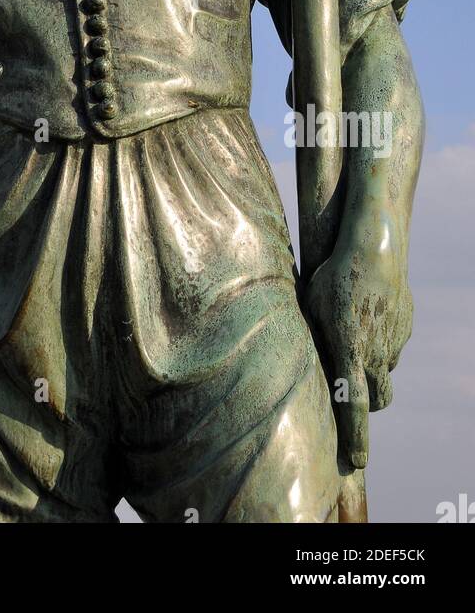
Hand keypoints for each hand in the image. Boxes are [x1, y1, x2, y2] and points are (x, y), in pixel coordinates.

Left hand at [304, 216, 413, 470]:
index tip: (356, 462)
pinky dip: (380, 341)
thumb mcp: (311, 305)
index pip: (354, 407)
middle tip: (352, 392)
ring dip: (373, 369)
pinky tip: (366, 314)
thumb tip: (302, 362)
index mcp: (350, 352)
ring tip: (354, 339)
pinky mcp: (406, 328)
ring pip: (385, 371)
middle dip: (368, 405)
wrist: (374, 247)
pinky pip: (392, 345)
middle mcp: (377, 354)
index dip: (354, 436)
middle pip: (379, 400)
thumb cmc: (333, 274)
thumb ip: (312, 338)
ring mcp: (395, 342)